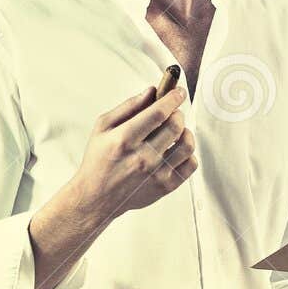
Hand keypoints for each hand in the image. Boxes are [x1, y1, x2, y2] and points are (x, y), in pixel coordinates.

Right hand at [72, 83, 197, 222]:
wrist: (96, 197)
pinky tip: (176, 150)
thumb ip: (128, 107)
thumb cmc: (98, 160)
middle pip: (175, 125)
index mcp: (124, 139)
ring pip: (187, 144)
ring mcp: (156, 174)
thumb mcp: (103, 127)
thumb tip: (152, 91)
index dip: (172, 98)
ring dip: (185, 132)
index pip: (158, 113)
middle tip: (173, 112)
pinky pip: (191, 164)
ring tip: (176, 131)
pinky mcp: (166, 186)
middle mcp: (142, 157)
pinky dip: (188, 153)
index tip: (179, 92)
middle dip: (177, 113)